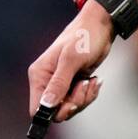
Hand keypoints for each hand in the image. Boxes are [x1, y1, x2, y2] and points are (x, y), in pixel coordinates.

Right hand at [28, 2, 112, 123]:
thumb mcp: (72, 59)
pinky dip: (89, 94)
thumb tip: (46, 106)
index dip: (53, 112)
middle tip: (84, 85)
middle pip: (56, 111)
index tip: (70, 103)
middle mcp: (47, 81)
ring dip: (84, 97)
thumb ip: (59, 83)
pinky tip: (94, 80)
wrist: (101, 26)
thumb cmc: (84, 37)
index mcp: (40, 75)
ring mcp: (61, 83)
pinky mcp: (73, 83)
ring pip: (69, 107)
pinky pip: (79, 100)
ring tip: (91, 80)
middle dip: (74, 103)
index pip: (36, 109)